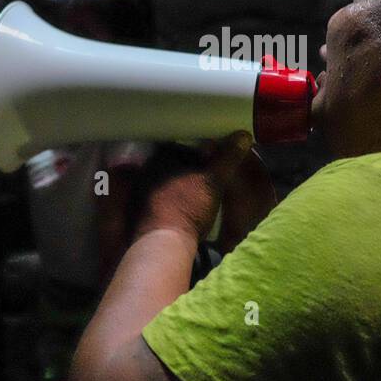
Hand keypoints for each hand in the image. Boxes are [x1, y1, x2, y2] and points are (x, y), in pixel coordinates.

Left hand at [135, 132, 254, 242]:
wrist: (164, 244)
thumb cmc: (188, 207)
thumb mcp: (214, 181)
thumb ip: (227, 158)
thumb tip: (243, 136)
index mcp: (160, 158)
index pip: (180, 147)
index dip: (198, 153)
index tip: (211, 161)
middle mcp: (145, 171)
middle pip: (171, 166)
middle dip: (187, 171)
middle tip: (206, 181)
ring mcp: (138, 193)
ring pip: (163, 185)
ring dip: (177, 189)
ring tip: (195, 198)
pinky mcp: (137, 213)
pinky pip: (156, 202)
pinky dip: (168, 205)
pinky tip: (181, 214)